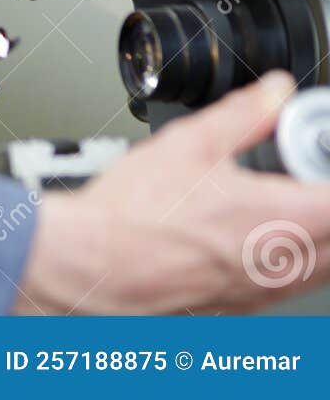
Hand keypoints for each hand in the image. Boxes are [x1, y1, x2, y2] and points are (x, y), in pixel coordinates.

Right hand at [17, 73, 329, 313]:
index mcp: (282, 219)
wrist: (93, 262)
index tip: (310, 157)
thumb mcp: (189, 143)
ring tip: (277, 208)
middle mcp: (282, 263)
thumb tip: (274, 92)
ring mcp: (264, 290)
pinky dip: (290, 263)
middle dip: (322, 202)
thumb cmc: (134, 213)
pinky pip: (290, 287)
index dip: (327, 172)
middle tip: (295, 178)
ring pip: (323, 267)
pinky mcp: (243, 308)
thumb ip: (243, 114)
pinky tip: (255, 242)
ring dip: (318, 237)